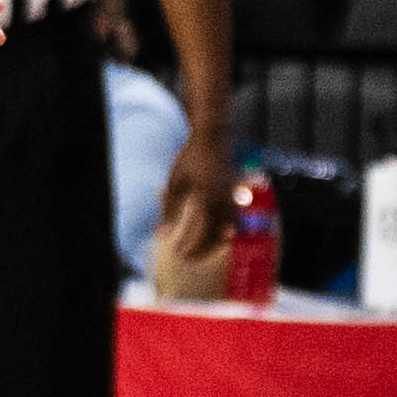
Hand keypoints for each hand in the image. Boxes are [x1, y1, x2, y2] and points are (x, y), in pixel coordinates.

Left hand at [159, 130, 235, 253]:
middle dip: (203, 250)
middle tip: (188, 257)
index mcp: (210, 202)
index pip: (204, 235)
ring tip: (202, 249)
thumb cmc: (190, 159)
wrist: (213, 138)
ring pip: (230, 230)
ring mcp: (234, 198)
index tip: (179, 255)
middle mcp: (226, 203)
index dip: (193, 248)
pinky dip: (225, 229)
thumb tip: (161, 235)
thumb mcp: (175, 185)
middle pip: (218, 237)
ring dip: (216, 242)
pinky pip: (234, 218)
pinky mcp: (236, 193)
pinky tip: (215, 231)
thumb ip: (169, 211)